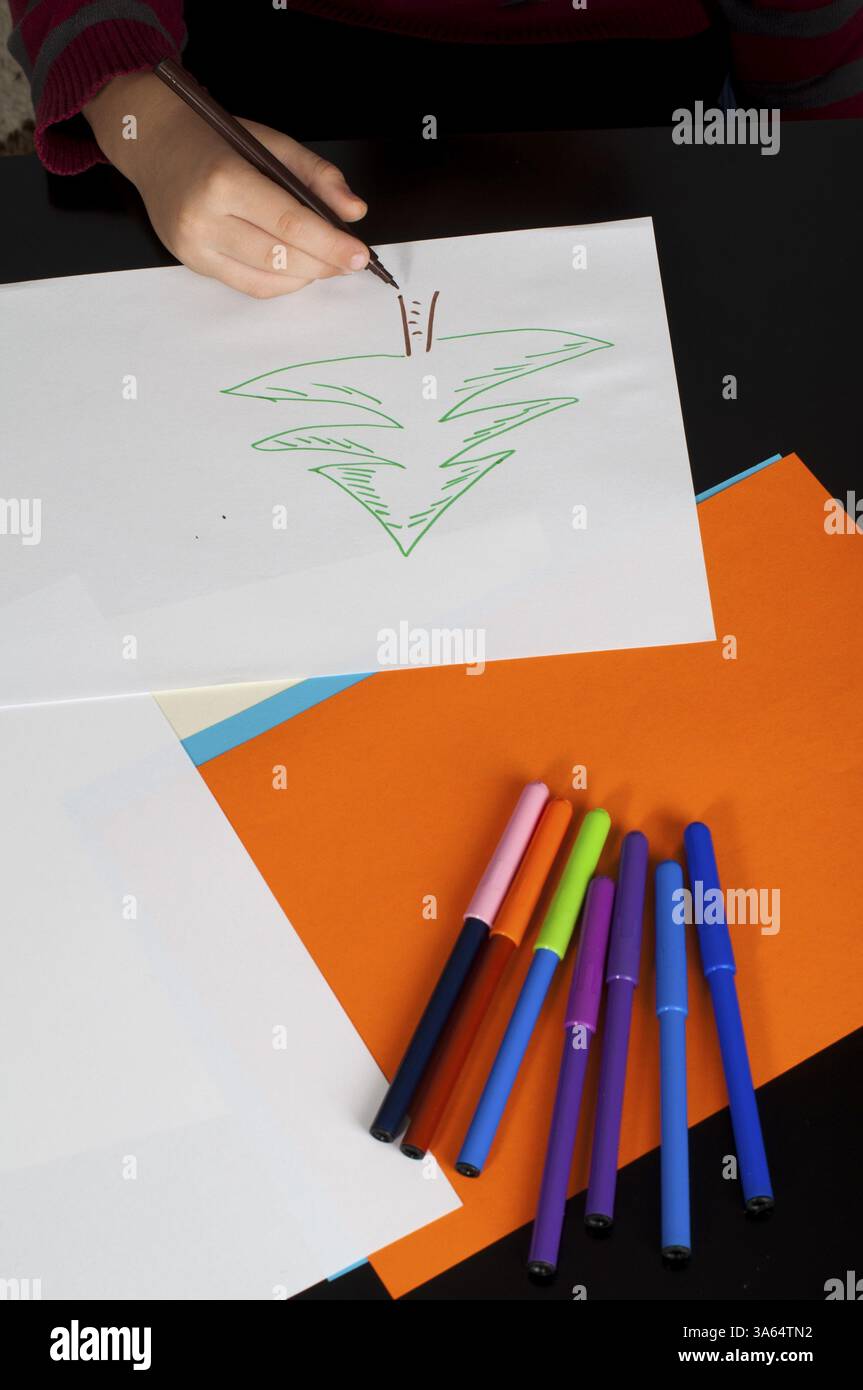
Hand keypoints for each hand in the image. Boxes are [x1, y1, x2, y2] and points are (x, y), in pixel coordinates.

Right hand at [84, 72, 369, 296]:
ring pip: (267, 279)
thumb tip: (354, 211)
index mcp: (225, 179)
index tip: (359, 255)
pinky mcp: (193, 263)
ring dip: (306, 275)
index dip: (330, 244)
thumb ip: (316, 175)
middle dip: (324, 263)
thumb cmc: (214, 139)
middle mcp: (205, 218)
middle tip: (350, 259)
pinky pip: (249, 286)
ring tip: (326, 262)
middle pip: (280, 257)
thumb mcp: (269, 141)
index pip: (290, 223)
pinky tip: (298, 269)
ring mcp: (195, 246)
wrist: (154, 144)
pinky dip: (282, 282)